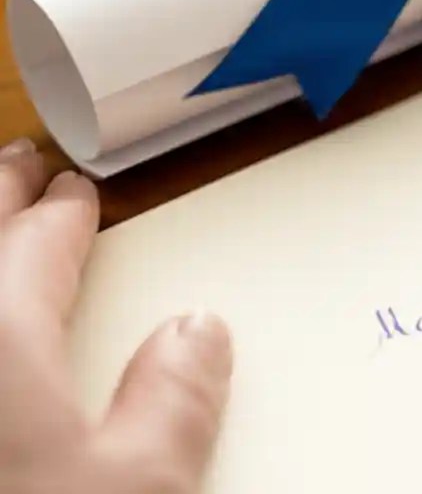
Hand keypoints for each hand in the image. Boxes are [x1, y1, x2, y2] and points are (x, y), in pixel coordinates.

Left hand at [0, 139, 232, 492]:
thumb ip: (176, 399)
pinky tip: (5, 317)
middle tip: (19, 161)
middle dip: (2, 196)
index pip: (37, 250)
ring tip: (1, 218)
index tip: (75, 189)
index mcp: (2, 338)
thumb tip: (199, 335)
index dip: (63, 215)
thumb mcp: (139, 482)